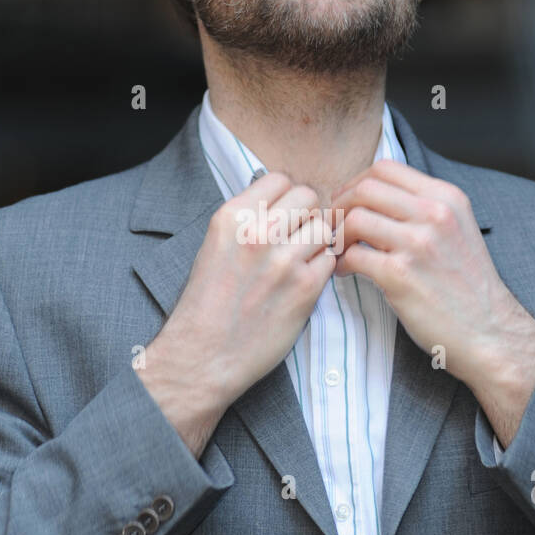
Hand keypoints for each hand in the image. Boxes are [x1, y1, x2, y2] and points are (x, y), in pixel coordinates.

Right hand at [150, 171, 335, 413]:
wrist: (203, 355)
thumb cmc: (207, 304)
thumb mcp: (215, 245)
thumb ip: (247, 219)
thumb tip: (281, 201)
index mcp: (232, 217)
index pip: (280, 179)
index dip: (287, 196)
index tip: (284, 214)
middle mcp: (257, 232)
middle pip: (308, 197)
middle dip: (307, 214)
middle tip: (297, 237)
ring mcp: (284, 260)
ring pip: (325, 226)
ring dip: (318, 241)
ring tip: (301, 260)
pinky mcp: (304, 288)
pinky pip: (331, 259)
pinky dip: (323, 267)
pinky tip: (304, 281)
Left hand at [331, 159, 534, 395]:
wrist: (489, 331)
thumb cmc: (467, 286)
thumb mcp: (458, 229)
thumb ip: (425, 208)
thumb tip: (378, 198)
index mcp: (447, 198)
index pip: (386, 168)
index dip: (356, 182)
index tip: (347, 202)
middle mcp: (435, 214)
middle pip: (365, 188)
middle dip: (340, 206)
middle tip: (334, 226)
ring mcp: (418, 244)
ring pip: (355, 219)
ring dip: (338, 235)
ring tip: (341, 251)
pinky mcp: (401, 275)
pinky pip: (353, 256)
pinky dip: (341, 263)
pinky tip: (347, 272)